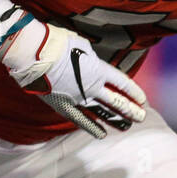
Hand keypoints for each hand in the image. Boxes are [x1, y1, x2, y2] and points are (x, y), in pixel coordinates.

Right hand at [4, 22, 146, 138]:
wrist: (34, 53)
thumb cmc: (57, 43)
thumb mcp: (82, 46)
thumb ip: (90, 58)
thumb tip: (91, 62)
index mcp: (99, 70)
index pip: (123, 84)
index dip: (134, 92)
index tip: (142, 100)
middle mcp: (92, 86)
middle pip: (117, 102)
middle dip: (131, 110)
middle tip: (142, 117)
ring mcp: (78, 98)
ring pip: (103, 113)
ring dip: (117, 120)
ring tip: (128, 127)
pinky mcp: (63, 105)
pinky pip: (81, 119)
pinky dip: (92, 127)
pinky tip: (102, 134)